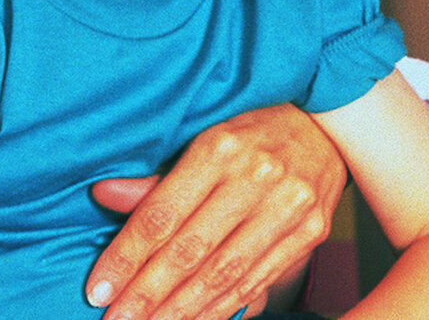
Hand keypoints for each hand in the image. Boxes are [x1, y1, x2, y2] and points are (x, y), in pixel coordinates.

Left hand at [84, 103, 346, 319]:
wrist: (330, 127)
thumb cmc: (255, 133)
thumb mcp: (205, 139)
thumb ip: (157, 178)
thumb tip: (104, 195)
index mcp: (222, 147)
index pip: (163, 214)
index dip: (126, 257)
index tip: (98, 290)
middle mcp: (258, 176)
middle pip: (191, 249)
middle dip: (148, 294)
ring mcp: (289, 206)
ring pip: (224, 273)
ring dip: (181, 310)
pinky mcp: (311, 230)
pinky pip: (257, 279)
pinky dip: (222, 308)